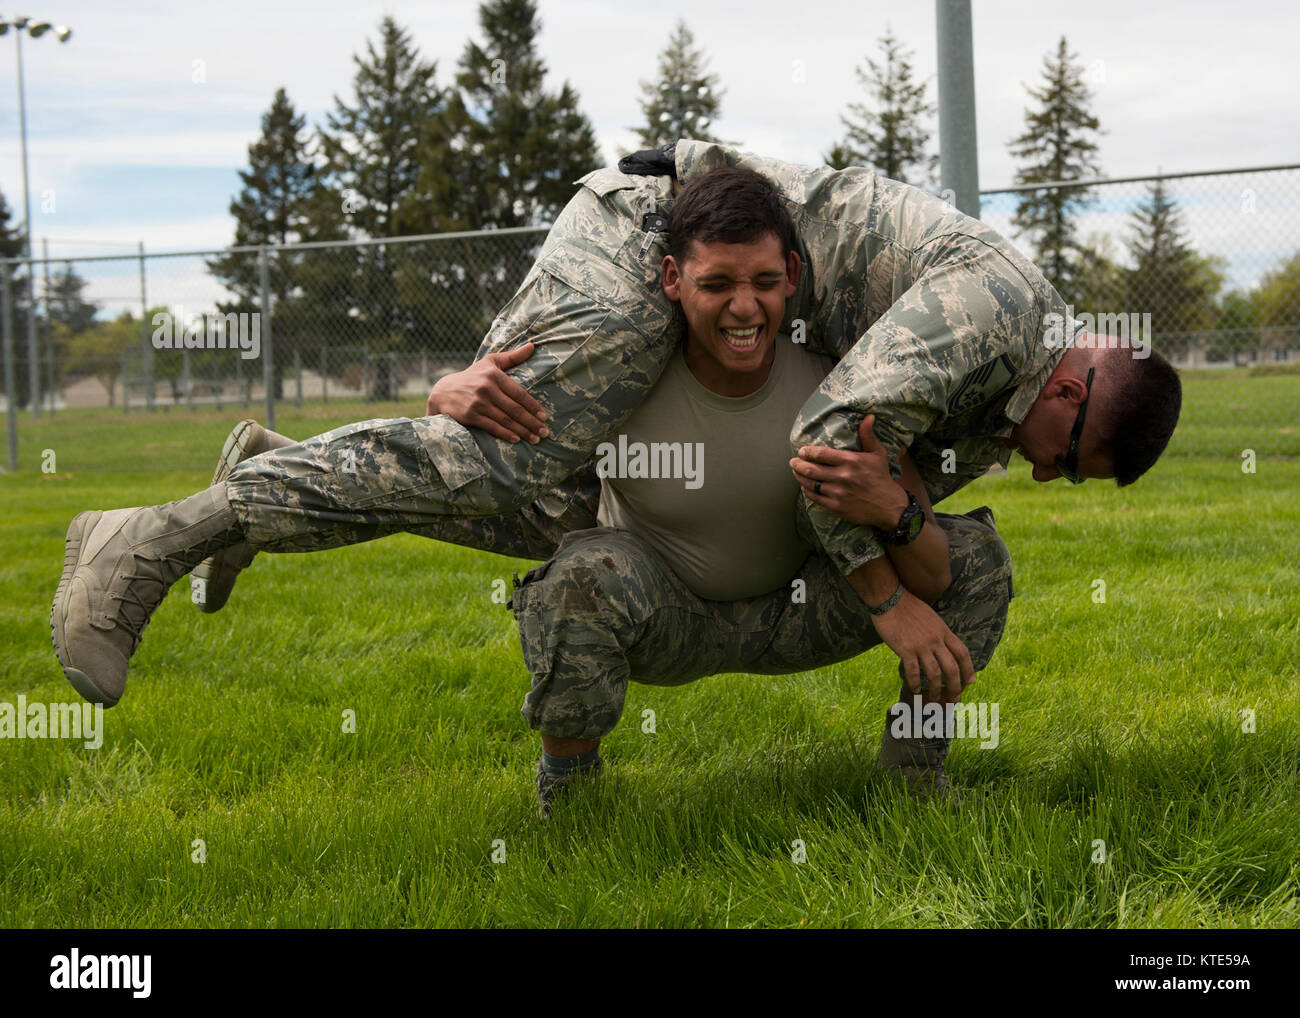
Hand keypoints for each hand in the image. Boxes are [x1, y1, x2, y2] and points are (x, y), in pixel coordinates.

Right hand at [425, 342, 548, 443]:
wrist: (443, 391)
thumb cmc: (472, 376)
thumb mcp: (490, 363)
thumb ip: (512, 357)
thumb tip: (532, 346)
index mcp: (494, 375)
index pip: (519, 393)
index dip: (533, 406)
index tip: (544, 416)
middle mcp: (486, 388)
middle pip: (514, 409)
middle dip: (531, 422)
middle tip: (544, 432)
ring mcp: (478, 402)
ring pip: (505, 419)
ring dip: (522, 431)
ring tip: (535, 439)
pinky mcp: (470, 415)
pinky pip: (492, 426)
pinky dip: (505, 434)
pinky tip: (516, 440)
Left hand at [790, 414, 907, 528]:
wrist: (889, 506)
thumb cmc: (881, 477)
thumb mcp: (877, 454)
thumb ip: (868, 435)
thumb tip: (868, 416)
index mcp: (851, 461)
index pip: (821, 454)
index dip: (807, 452)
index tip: (802, 451)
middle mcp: (843, 476)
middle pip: (811, 469)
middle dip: (797, 464)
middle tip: (793, 462)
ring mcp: (838, 493)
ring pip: (810, 483)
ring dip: (800, 477)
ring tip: (796, 472)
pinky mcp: (836, 506)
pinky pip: (815, 497)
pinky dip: (807, 491)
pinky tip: (806, 486)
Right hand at [868, 588, 973, 703]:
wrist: (890, 599)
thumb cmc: (908, 606)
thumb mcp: (931, 617)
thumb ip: (938, 632)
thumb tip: (942, 644)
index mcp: (943, 631)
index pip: (962, 653)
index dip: (969, 669)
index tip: (970, 681)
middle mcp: (935, 640)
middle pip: (952, 668)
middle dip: (955, 686)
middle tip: (954, 698)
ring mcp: (921, 645)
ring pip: (934, 674)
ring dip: (935, 689)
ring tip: (933, 699)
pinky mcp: (905, 649)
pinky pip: (913, 672)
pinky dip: (915, 684)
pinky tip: (914, 690)